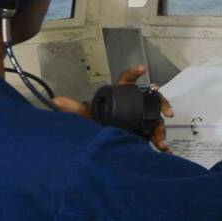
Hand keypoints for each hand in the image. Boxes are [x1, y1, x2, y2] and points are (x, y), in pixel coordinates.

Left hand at [52, 65, 173, 151]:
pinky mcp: (145, 132)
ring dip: (160, 131)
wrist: (101, 141)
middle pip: (151, 101)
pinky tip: (164, 151)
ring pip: (156, 120)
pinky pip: (156, 136)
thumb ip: (74, 109)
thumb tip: (56, 101)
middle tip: (166, 112)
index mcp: (120, 97)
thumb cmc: (97, 123)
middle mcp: (134, 105)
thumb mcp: (87, 116)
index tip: (141, 69)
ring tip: (161, 142)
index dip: (133, 74)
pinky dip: (161, 144)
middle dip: (162, 105)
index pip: (126, 81)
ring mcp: (141, 118)